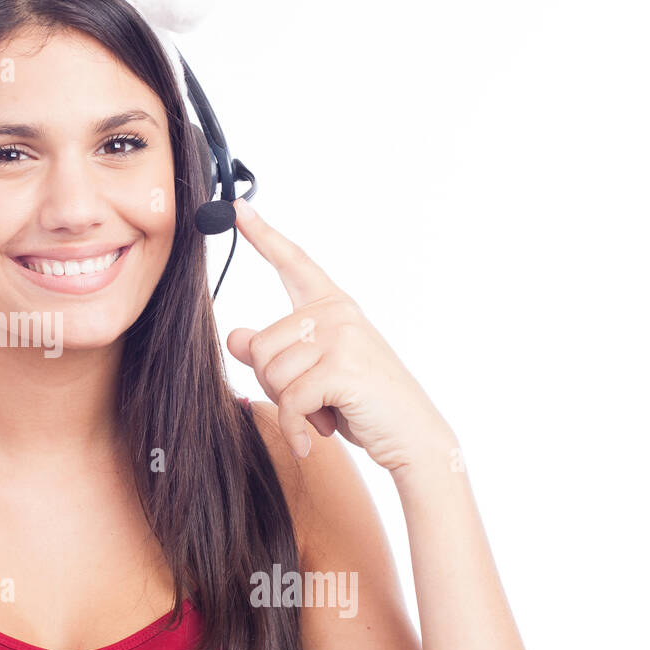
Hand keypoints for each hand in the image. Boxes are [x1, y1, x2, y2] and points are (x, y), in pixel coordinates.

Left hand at [224, 199, 454, 472]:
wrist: (413, 438)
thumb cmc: (361, 404)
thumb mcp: (312, 373)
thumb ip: (275, 352)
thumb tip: (235, 336)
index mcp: (331, 306)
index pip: (291, 263)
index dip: (262, 235)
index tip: (237, 209)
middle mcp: (337, 312)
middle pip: (261, 346)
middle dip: (275, 385)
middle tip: (314, 401)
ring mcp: (342, 336)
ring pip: (270, 373)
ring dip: (290, 406)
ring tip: (326, 411)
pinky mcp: (342, 367)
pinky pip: (290, 399)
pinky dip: (295, 427)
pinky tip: (310, 440)